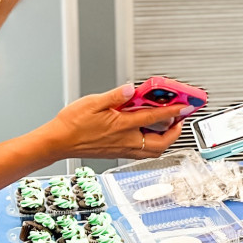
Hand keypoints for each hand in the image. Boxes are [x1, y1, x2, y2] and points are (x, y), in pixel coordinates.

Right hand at [45, 83, 183, 159]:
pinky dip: (152, 145)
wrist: (58, 142)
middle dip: (175, 132)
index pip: (154, 117)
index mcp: (121, 126)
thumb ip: (115, 96)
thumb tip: (132, 89)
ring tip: (169, 128)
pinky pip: (142, 153)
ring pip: (153, 151)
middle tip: (179, 120)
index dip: (172, 111)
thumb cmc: (71, 124)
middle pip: (160, 142)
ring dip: (165, 140)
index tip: (184, 106)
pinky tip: (149, 135)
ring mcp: (122, 149)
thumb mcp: (93, 102)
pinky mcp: (117, 153)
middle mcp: (125, 141)